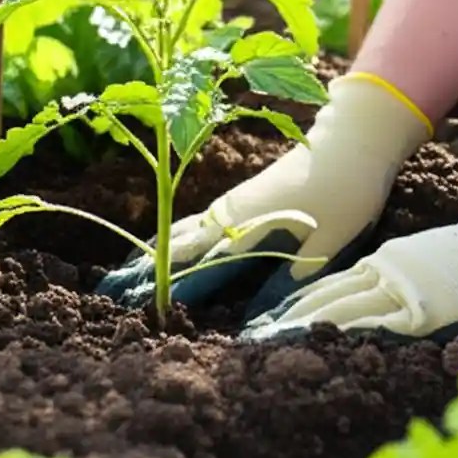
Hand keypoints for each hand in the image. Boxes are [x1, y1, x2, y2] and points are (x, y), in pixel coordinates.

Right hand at [96, 73, 433, 317]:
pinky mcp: (235, 200)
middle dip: (140, 276)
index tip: (141, 314)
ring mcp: (229, 205)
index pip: (200, 268)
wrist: (351, 141)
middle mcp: (230, 215)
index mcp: (250, 228)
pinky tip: (153, 250)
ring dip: (144, 259)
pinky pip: (188, 224)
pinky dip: (164, 240)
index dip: (169, 293)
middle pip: (175, 251)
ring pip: (176, 235)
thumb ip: (294, 276)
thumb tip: (257, 316)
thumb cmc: (347, 192)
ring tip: (114, 282)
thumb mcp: (331, 241)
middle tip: (106, 301)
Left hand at [240, 156, 457, 341]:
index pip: (329, 285)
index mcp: (384, 263)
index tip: (267, 318)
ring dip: (303, 329)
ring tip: (271, 344)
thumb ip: (396, 277)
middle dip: (286, 319)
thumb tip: (372, 295)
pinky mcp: (422, 312)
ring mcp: (401, 292)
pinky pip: (374, 326)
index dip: (295, 303)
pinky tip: (319, 346)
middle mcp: (384, 275)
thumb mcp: (424, 259)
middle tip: (254, 337)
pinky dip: (342, 336)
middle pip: (324, 298)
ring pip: (339, 311)